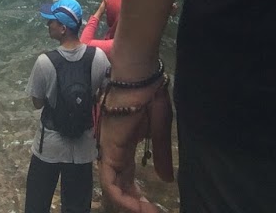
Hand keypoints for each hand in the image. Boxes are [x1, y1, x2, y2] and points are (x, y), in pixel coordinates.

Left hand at [98, 80, 173, 212]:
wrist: (139, 75)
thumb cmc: (150, 94)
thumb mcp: (160, 129)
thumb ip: (161, 155)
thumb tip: (167, 180)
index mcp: (126, 144)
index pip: (128, 176)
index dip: (138, 194)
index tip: (154, 207)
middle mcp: (115, 149)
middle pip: (121, 184)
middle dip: (135, 203)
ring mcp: (110, 148)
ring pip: (113, 186)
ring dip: (129, 203)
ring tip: (147, 212)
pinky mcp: (109, 147)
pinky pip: (110, 180)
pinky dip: (121, 196)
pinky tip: (137, 205)